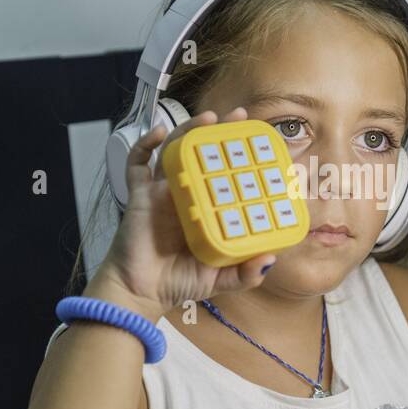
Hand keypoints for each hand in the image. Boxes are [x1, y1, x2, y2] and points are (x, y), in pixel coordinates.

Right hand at [86, 106, 277, 316]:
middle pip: (203, 154)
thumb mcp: (219, 280)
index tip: (259, 144)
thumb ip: (244, 273)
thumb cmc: (175, 283)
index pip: (226, 175)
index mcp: (206, 209)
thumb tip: (269, 260)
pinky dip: (145, 144)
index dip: (240, 157)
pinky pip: (138, 163)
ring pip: (175, 151)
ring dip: (189, 130)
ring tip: (208, 117)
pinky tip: (159, 132)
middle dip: (220, 132)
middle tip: (239, 116)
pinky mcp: (140, 195)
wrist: (139, 293)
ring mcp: (162, 192)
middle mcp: (186, 195)